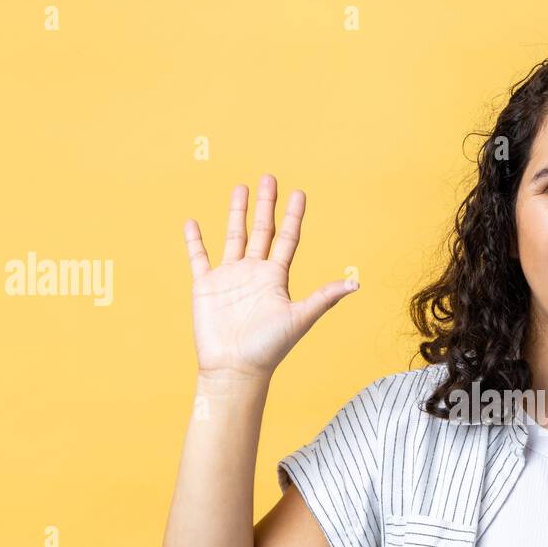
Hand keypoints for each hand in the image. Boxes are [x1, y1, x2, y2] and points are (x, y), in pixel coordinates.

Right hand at [183, 174, 358, 379]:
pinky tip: (192, 222)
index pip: (287, 239)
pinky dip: (194, 241)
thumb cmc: (269, 348)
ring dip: (236, 213)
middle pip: (262, 230)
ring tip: (239, 188)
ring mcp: (229, 277)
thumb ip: (324, 297)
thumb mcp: (300, 318)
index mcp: (276, 278)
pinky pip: (199, 257)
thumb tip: (355, 283)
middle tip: (270, 177)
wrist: (235, 369)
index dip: (293, 217)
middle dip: (266, 204)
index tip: (299, 193)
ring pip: (234, 237)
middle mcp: (254, 273)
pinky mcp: (206, 286)